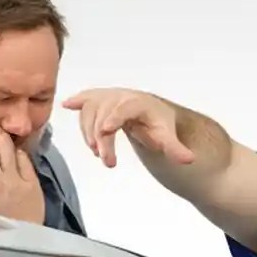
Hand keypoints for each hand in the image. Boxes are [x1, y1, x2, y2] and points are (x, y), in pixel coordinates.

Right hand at [61, 88, 194, 167]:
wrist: (151, 113)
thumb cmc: (158, 125)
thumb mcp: (167, 138)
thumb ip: (175, 149)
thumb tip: (189, 160)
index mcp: (140, 103)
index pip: (126, 107)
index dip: (115, 117)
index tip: (106, 130)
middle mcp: (123, 96)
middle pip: (105, 111)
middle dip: (101, 136)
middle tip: (105, 159)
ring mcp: (109, 97)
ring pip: (92, 108)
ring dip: (88, 131)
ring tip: (96, 152)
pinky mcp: (98, 100)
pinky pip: (87, 99)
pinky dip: (77, 102)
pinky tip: (68, 105)